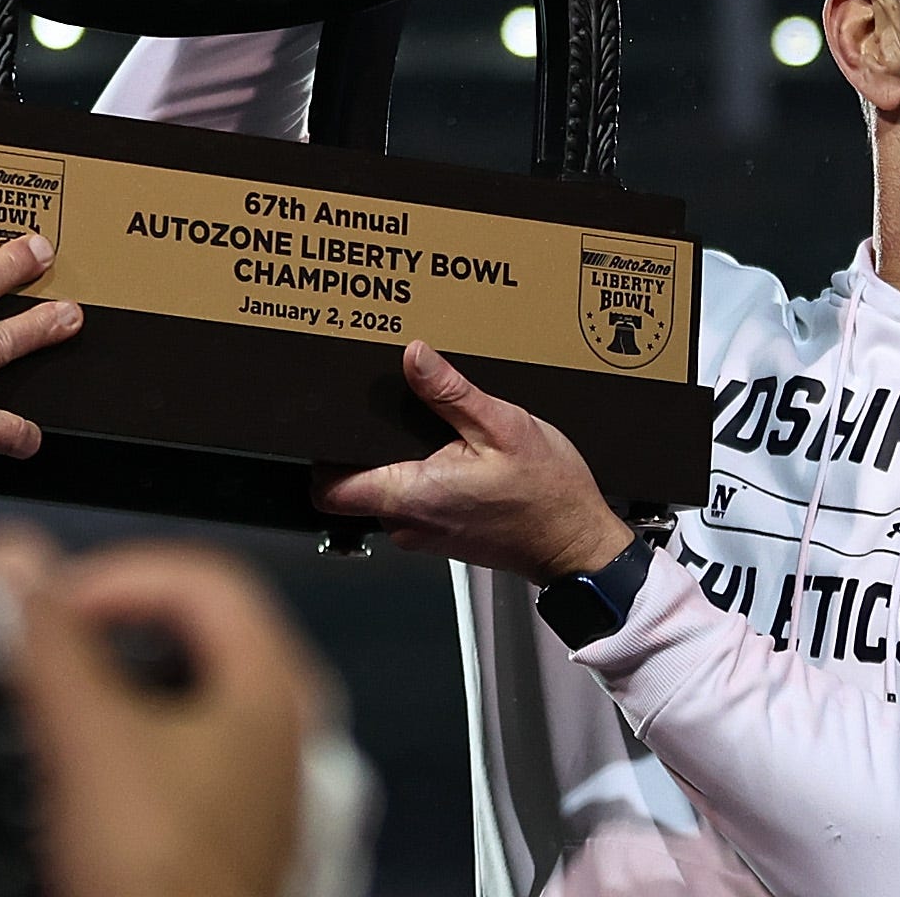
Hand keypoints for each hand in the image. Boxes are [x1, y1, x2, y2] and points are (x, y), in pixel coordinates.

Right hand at [0, 524, 320, 896]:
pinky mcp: (235, 833)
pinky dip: (134, 743)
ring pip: (191, 696)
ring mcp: (267, 787)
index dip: (114, 575)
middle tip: (52, 644)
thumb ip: (45, 642)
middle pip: (198, 632)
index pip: (199, 575)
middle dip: (113, 629)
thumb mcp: (87, 740)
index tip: (51, 605)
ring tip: (63, 705)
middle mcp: (286, 731)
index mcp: (273, 686)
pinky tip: (91, 774)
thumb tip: (12, 563)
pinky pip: (186, 756)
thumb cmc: (164, 885)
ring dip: (120, 686)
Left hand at [313, 341, 629, 580]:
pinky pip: (410, 504)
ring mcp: (424, 534)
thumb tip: (413, 356)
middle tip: (386, 413)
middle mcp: (410, 523)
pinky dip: (417, 479)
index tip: (332, 424)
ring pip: (382, 494)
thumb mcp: (503, 426)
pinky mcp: (441, 537)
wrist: (577, 543)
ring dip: (393, 463)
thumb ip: (451, 393)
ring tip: (422, 429)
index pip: (330, 491)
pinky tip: (446, 454)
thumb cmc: (548, 494)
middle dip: (362, 450)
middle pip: (353, 487)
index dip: (322, 457)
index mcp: (414, 496)